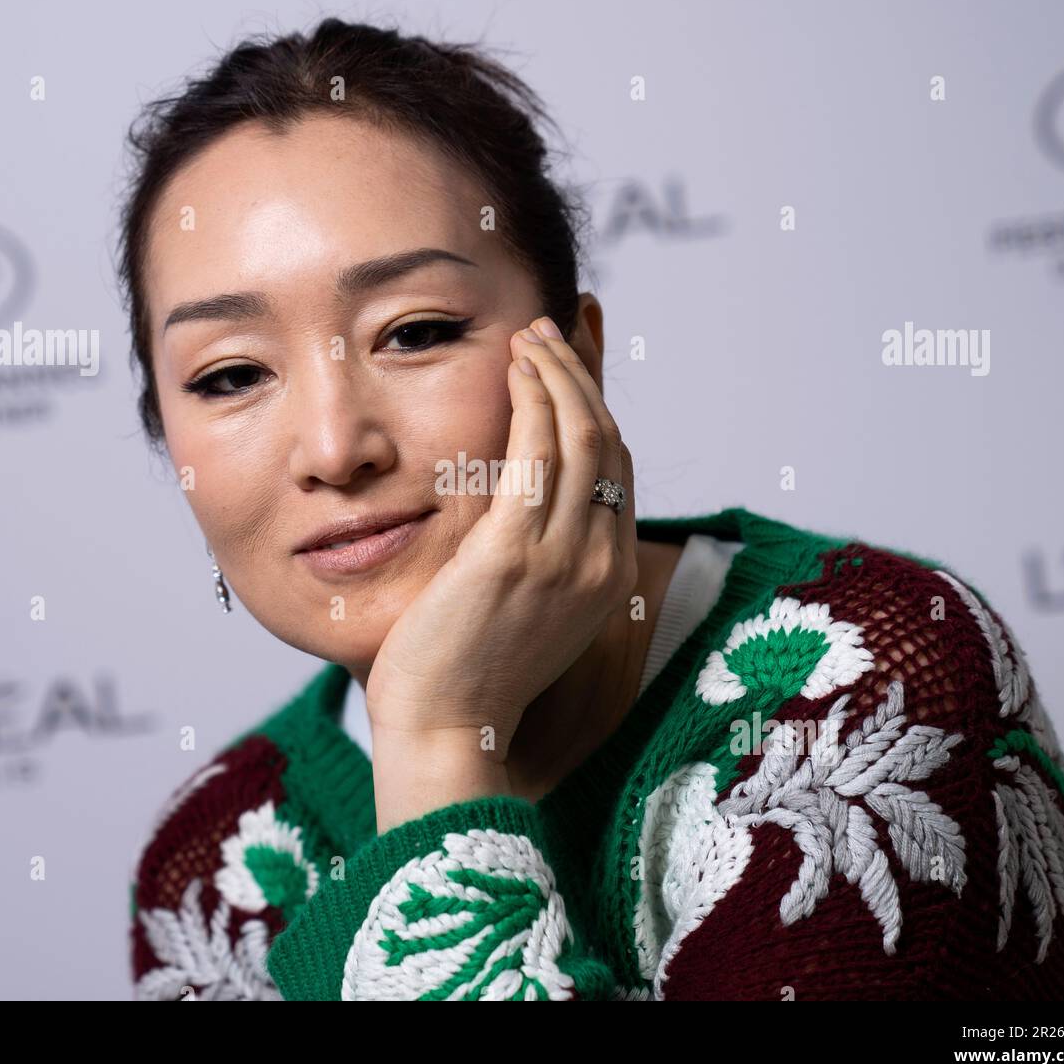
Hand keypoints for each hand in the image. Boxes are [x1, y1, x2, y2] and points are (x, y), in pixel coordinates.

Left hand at [366, 315, 637, 827]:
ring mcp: (562, 558)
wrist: (446, 731)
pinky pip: (535, 454)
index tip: (570, 365)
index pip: (617, 468)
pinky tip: (512, 369)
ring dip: (556, 374)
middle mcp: (600, 562)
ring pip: (579, 435)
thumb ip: (540, 552)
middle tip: (548, 332)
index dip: (597, 406)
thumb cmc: (471, 672)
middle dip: (580, 376)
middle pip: (608, 441)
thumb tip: (524, 503)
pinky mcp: (513, 553)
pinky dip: (531, 400)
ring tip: (528, 337)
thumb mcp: (528, 609)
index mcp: (609, 575)